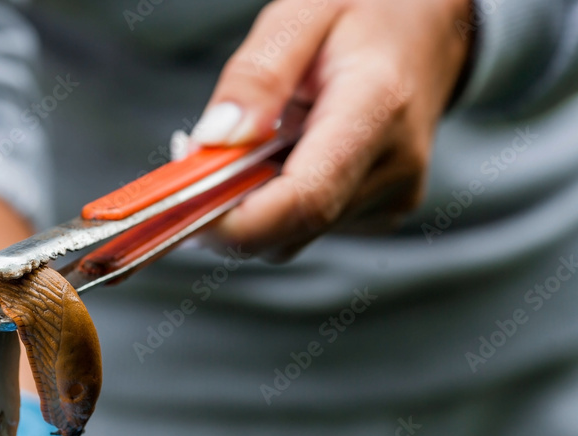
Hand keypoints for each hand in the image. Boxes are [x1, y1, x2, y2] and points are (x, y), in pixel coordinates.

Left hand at [188, 0, 472, 260]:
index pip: (304, 199)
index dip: (234, 222)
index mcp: (378, 108)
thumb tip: (212, 140)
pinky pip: (307, 229)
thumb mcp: (302, 13)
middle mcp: (395, 167)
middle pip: (289, 229)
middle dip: (225, 211)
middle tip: (193, 160)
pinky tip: (284, 154)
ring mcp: (393, 198)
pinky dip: (275, 203)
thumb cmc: (366, 10)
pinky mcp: (382, 213)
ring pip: (291, 237)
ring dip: (249, 205)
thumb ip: (256, 76)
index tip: (180, 208)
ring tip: (252, 142)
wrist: (433, 29)